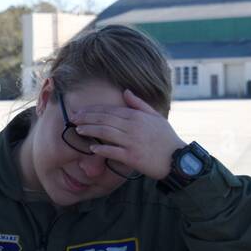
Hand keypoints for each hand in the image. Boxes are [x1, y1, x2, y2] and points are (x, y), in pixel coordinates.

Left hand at [68, 89, 186, 180]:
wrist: (177, 159)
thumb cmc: (166, 138)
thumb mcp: (155, 116)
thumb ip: (139, 104)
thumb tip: (125, 91)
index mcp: (137, 116)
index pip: (111, 110)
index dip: (93, 111)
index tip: (81, 111)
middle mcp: (133, 127)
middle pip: (105, 120)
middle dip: (87, 118)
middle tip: (73, 118)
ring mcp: (132, 142)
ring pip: (106, 134)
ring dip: (90, 131)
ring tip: (78, 130)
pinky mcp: (132, 157)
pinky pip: (113, 152)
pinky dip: (102, 150)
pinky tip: (92, 149)